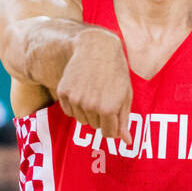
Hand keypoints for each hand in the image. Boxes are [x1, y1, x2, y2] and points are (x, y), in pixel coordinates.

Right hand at [57, 30, 133, 145]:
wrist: (96, 48)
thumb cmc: (116, 72)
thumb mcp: (125, 95)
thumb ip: (124, 121)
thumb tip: (127, 142)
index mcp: (109, 108)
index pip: (109, 134)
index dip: (113, 127)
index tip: (114, 116)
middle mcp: (91, 106)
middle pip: (95, 127)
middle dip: (102, 117)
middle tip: (105, 96)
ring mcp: (75, 99)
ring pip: (82, 120)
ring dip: (88, 111)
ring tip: (94, 91)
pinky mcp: (64, 92)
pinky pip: (70, 111)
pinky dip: (76, 105)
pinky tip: (83, 89)